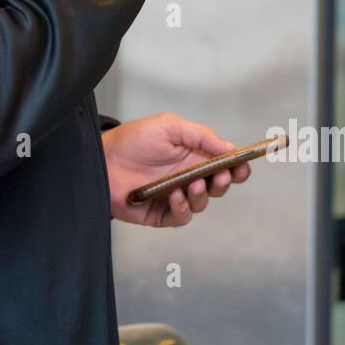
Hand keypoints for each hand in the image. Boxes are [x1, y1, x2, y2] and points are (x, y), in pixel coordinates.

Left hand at [102, 112, 250, 226]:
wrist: (102, 160)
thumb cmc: (132, 140)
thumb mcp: (169, 126)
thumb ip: (201, 135)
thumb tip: (229, 147)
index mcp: (193, 156)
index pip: (223, 165)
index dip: (236, 167)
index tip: (242, 166)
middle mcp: (187, 177)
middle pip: (218, 186)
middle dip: (224, 182)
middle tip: (220, 176)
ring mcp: (175, 196)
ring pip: (201, 204)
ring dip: (202, 196)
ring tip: (193, 185)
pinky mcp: (161, 213)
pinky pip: (181, 217)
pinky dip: (182, 209)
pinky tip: (176, 196)